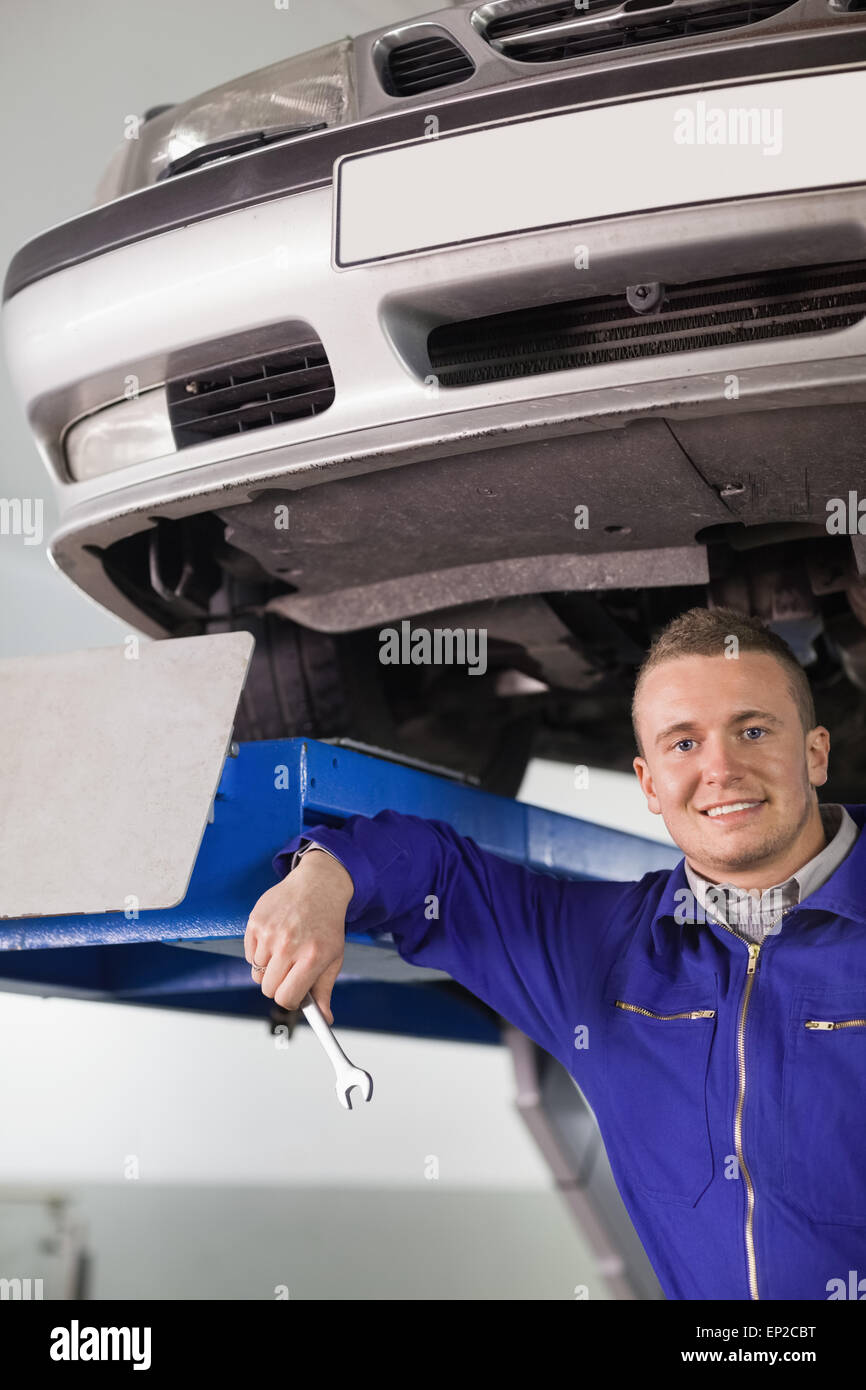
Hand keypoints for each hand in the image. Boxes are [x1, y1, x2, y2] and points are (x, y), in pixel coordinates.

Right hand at [245, 850, 354, 1022]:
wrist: (317, 886)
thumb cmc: (326, 924)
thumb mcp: (333, 957)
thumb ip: (324, 991)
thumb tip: (325, 1020)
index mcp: (311, 958)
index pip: (286, 998)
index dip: (290, 999)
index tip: (294, 994)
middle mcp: (289, 946)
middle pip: (268, 988)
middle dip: (278, 984)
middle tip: (289, 970)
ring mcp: (270, 933)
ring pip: (257, 973)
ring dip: (268, 968)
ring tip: (284, 950)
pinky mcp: (255, 923)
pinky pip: (249, 954)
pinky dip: (259, 952)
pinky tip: (275, 937)